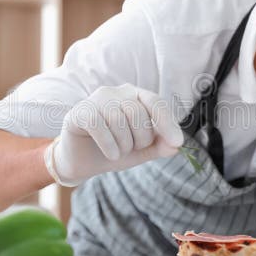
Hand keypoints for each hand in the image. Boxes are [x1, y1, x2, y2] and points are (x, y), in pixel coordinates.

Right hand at [45, 84, 183, 185]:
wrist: (82, 164)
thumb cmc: (113, 150)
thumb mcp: (141, 151)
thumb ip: (160, 146)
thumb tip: (177, 144)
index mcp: (134, 96)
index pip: (155, 102)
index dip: (167, 122)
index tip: (177, 142)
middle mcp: (115, 92)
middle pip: (137, 112)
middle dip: (140, 139)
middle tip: (131, 150)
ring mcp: (95, 100)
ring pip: (118, 119)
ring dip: (123, 145)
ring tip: (118, 153)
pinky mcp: (78, 112)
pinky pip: (98, 125)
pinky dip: (109, 145)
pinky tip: (110, 154)